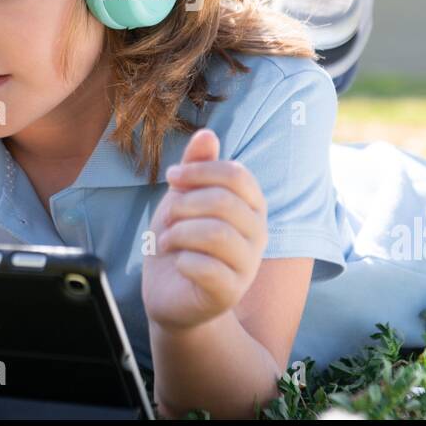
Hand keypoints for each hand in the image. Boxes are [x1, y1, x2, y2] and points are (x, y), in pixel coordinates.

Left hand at [142, 129, 266, 331]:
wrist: (170, 292)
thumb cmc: (180, 239)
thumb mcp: (183, 197)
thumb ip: (196, 167)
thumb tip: (207, 133)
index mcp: (251, 205)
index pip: (237, 174)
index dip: (199, 170)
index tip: (172, 177)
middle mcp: (258, 233)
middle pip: (224, 202)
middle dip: (184, 204)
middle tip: (168, 216)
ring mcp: (248, 264)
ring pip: (216, 234)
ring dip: (180, 233)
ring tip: (169, 241)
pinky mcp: (231, 292)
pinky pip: (206, 267)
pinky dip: (182, 260)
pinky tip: (178, 263)